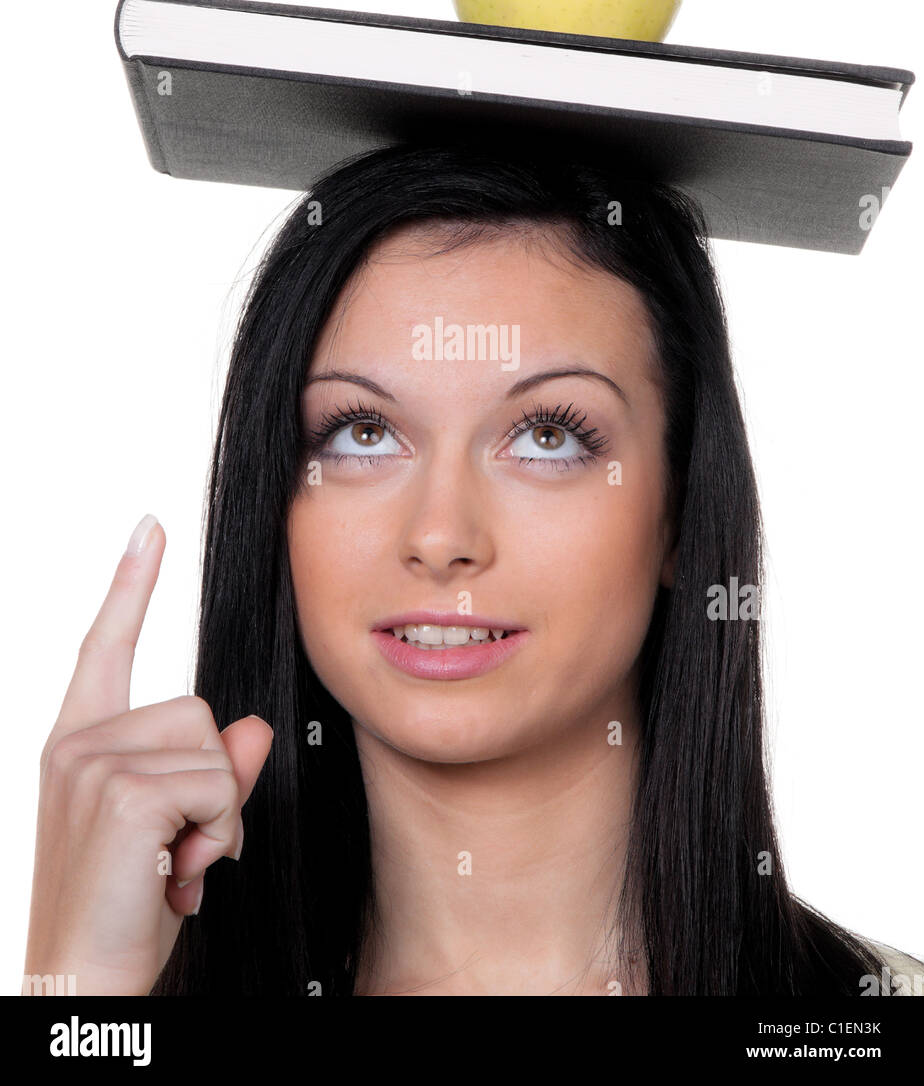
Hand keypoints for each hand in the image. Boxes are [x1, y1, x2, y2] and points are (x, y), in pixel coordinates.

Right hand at [22, 514, 273, 995]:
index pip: (105, 646)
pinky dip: (216, 836)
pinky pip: (220, 785)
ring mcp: (93, 762)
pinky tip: (173, 876)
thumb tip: (255, 727)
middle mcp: (77, 743)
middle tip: (173, 853)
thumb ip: (216, 773)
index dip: (131, 585)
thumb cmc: (125, 913)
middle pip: (201, 713)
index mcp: (79, 743)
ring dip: (217, 817)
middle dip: (212, 787)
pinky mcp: (125, 789)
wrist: (84, 989)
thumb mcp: (173, 832)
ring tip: (171, 868)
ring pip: (217, 748)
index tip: (151, 526)